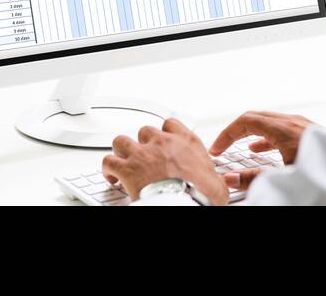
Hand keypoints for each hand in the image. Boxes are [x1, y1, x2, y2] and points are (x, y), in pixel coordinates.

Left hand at [102, 118, 228, 205]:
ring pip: (121, 141)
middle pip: (144, 131)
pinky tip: (111, 177)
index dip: (165, 132)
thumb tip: (218, 185)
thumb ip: (212, 176)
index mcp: (185, 142)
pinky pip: (108, 161)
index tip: (163, 141)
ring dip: (121, 151)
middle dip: (142, 142)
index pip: (171, 124)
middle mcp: (162, 143)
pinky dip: (107, 168)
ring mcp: (142, 154)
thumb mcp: (216, 182)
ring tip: (123, 161)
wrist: (185, 202)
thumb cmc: (202, 192)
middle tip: (144, 156)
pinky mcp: (127, 168)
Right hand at [210, 111, 316, 190]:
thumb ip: (255, 178)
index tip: (217, 148)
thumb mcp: (284, 176)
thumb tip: (233, 179)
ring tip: (240, 147)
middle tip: (223, 145)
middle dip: (236, 131)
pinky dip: (265, 136)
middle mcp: (293, 122)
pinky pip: (280, 128)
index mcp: (284, 128)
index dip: (226, 134)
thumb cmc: (323, 168)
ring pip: (268, 122)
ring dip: (250, 133)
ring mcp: (302, 125)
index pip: (245, 121)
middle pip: (255, 117)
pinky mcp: (309, 132)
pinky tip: (263, 149)